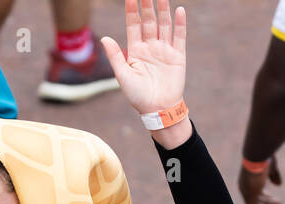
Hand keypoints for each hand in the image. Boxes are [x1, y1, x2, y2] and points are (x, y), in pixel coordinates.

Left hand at [100, 0, 186, 126]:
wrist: (158, 111)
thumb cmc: (138, 96)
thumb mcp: (123, 76)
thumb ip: (115, 56)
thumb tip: (105, 38)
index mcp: (136, 51)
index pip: (133, 25)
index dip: (131, 11)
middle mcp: (150, 47)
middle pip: (148, 21)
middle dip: (147, 5)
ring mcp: (164, 50)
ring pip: (163, 25)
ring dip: (162, 10)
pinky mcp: (178, 56)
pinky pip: (179, 36)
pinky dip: (179, 24)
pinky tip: (179, 10)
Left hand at [238, 156, 281, 203]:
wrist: (258, 154)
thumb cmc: (264, 157)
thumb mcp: (271, 167)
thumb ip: (274, 175)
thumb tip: (278, 184)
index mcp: (248, 178)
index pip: (255, 191)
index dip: (265, 196)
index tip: (275, 199)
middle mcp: (244, 186)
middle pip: (255, 199)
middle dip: (267, 203)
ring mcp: (245, 191)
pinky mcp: (249, 195)